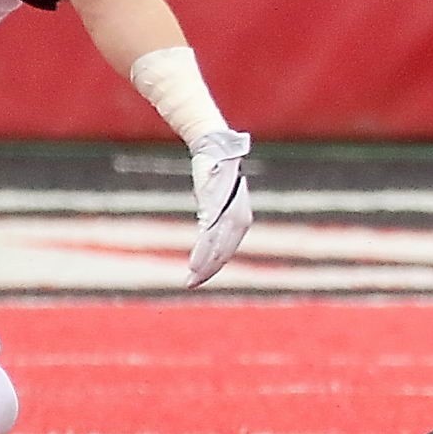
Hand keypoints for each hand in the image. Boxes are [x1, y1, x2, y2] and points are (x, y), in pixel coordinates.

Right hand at [186, 129, 251, 287]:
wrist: (215, 149)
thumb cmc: (215, 175)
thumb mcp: (216, 200)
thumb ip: (214, 217)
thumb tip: (206, 230)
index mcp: (242, 219)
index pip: (228, 248)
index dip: (214, 265)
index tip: (199, 279)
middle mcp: (240, 218)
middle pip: (224, 251)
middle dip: (208, 270)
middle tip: (191, 284)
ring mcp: (229, 212)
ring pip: (217, 246)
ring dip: (203, 264)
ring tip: (190, 278)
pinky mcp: (216, 205)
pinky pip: (209, 233)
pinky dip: (202, 250)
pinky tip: (193, 262)